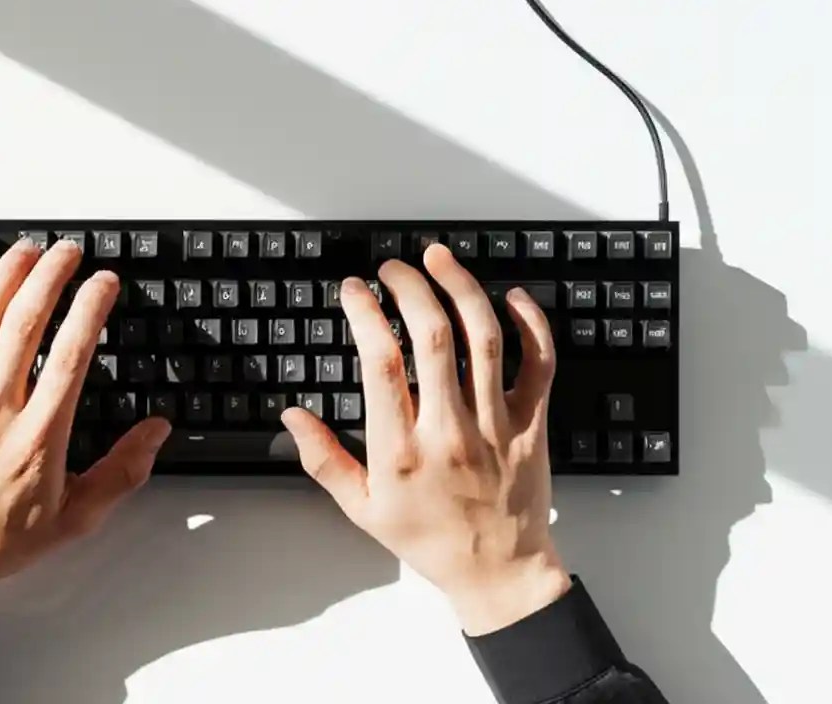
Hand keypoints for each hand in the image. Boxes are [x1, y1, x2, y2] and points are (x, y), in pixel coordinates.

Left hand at [0, 239, 170, 622]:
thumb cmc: (0, 542)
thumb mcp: (76, 519)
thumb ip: (122, 473)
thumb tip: (156, 430)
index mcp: (38, 439)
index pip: (71, 355)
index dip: (91, 309)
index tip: (104, 283)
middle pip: (24, 325)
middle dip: (50, 277)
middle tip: (69, 251)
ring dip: (2, 280)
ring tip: (25, 252)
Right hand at [281, 244, 569, 635]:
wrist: (499, 572)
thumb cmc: (430, 541)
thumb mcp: (361, 509)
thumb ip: (323, 459)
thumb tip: (292, 417)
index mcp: (401, 451)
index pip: (382, 364)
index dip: (365, 315)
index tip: (353, 291)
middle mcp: (449, 431)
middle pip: (432, 337)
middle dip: (409, 288)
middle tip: (392, 270)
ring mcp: (495, 425)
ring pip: (483, 338)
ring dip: (460, 288)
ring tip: (438, 260)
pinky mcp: (531, 424)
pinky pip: (539, 363)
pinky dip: (529, 323)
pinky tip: (509, 297)